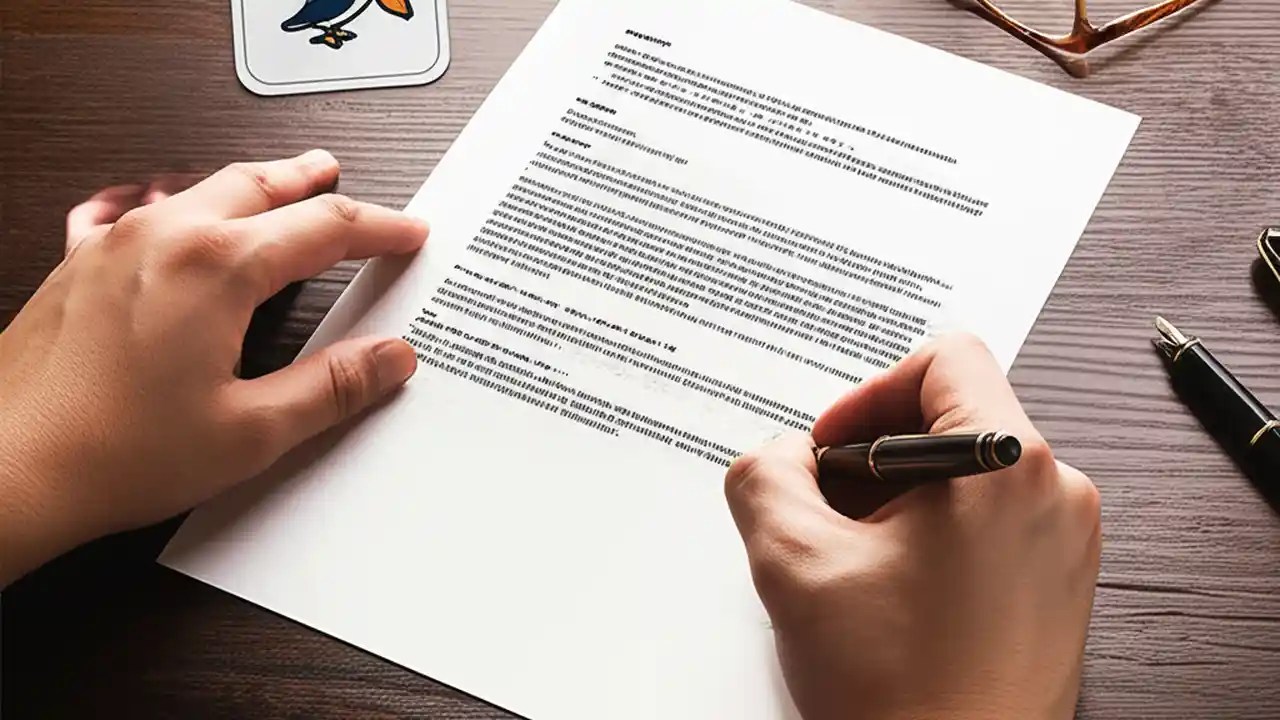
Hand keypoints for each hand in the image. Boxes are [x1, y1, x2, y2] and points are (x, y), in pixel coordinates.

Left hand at [0, 151, 427, 585]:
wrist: (4, 471)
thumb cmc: (114, 454)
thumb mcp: (251, 432)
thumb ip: (331, 387)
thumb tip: (390, 358)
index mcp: (218, 268)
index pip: (324, 228)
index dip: (378, 229)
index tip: (407, 234)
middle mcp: (165, 236)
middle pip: (258, 186)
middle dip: (309, 181)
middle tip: (339, 176)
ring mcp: (112, 243)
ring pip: (198, 188)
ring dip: (248, 185)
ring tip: (275, 185)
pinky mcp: (75, 265)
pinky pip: (127, 210)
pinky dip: (163, 201)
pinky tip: (156, 206)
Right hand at [724, 335, 1100, 719]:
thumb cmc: (902, 694)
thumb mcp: (793, 564)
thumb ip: (764, 476)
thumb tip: (778, 458)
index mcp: (1009, 469)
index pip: (946, 359)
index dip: (867, 393)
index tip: (831, 449)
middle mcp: (1055, 496)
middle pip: (953, 416)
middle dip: (873, 460)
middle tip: (829, 518)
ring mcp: (1065, 543)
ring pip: (966, 474)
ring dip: (897, 503)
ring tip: (857, 566)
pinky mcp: (1057, 584)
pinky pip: (989, 523)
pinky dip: (931, 537)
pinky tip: (890, 592)